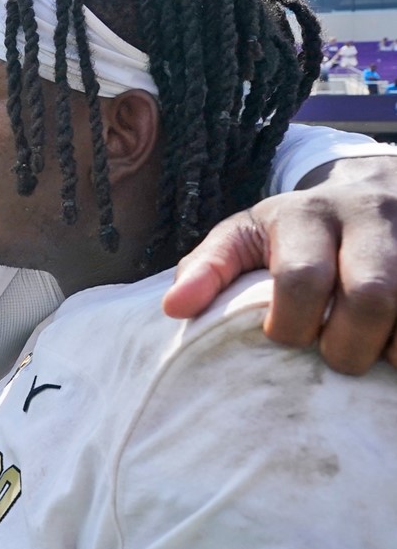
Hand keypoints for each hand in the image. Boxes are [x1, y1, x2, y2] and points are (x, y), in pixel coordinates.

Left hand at [163, 156, 396, 373]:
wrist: (375, 188)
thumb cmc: (296, 231)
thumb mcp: (246, 236)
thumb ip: (208, 267)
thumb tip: (173, 308)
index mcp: (306, 214)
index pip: (302, 277)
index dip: (291, 325)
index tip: (284, 340)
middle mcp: (368, 216)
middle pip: (372, 295)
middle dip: (350, 346)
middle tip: (336, 360)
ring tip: (381, 357)